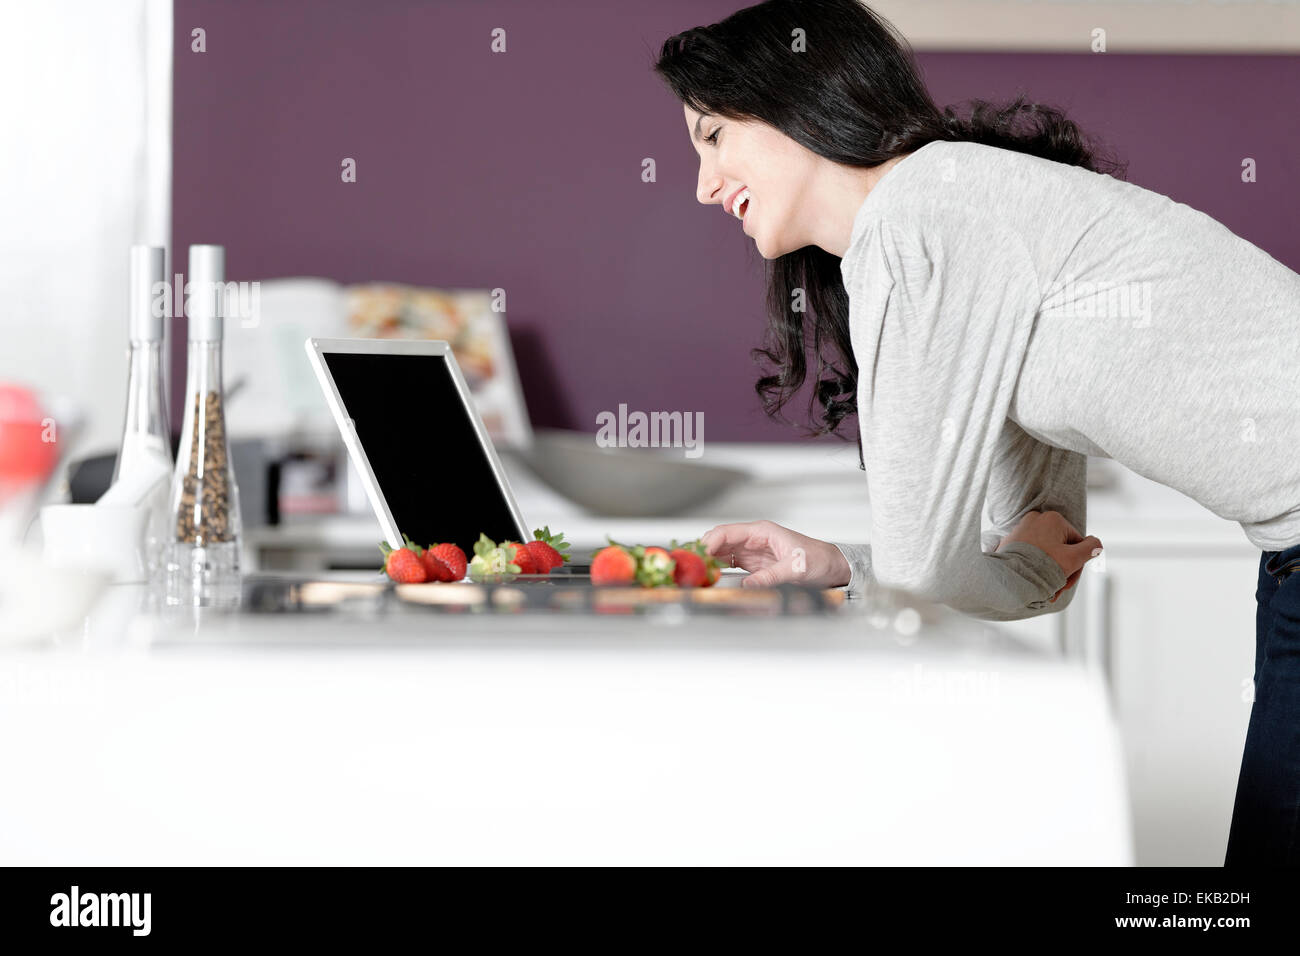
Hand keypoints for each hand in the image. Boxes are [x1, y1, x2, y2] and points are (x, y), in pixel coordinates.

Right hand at [699, 520, 850, 588]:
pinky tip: (711, 577)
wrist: (831, 566)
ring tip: (697, 573)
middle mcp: (754, 539)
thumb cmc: (818, 559)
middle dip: (703, 551)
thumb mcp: (796, 568)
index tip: (699, 555)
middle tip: (692, 566)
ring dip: (708, 561)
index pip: (727, 532)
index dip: (710, 542)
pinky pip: (729, 563)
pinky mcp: (754, 563)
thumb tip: (749, 586)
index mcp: (762, 532)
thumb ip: (772, 577)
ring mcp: (752, 551)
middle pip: (720, 540)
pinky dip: (718, 569)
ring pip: (721, 551)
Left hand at [995, 510, 1101, 602]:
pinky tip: (1036, 584)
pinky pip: (1031, 555)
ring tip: (1047, 590)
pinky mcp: (1010, 542)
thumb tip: (1096, 544)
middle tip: (1058, 589)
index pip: (1076, 542)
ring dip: (1050, 573)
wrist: (1007, 579)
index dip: (1077, 564)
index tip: (1069, 581)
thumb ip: (1090, 549)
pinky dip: (1036, 568)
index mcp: (1053, 519)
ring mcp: (1021, 530)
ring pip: (1046, 554)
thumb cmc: (1040, 568)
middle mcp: (1035, 519)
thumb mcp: (1073, 559)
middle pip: (1061, 548)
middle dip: (1063, 570)